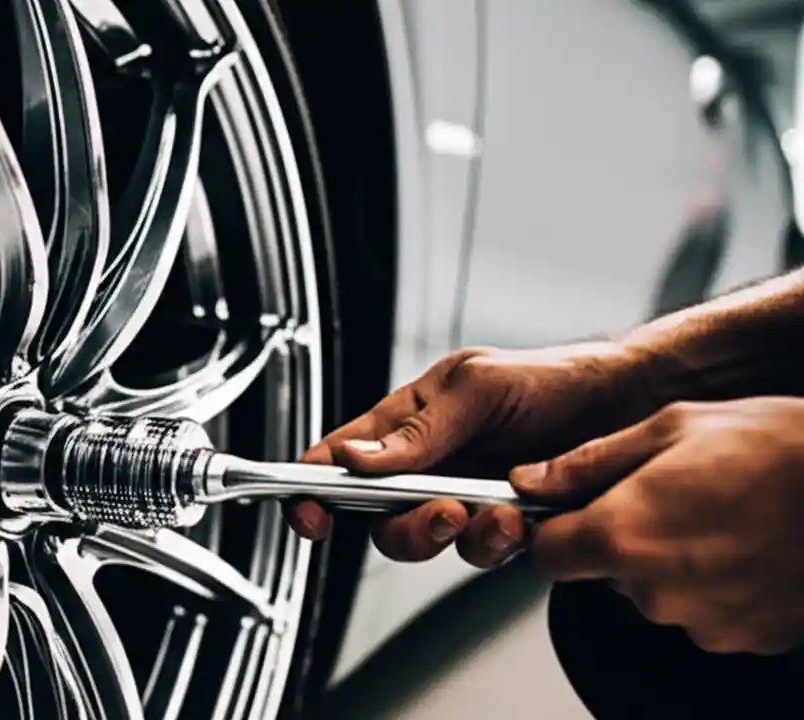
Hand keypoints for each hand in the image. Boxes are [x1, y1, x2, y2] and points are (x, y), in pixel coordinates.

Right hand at [284, 342, 658, 563]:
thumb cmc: (548, 379)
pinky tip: (520, 519)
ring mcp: (461, 497)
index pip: (336, 459)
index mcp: (403, 422)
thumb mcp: (476, 387)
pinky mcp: (501, 526)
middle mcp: (425, 464)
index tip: (310, 515)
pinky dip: (498, 544)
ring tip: (494, 514)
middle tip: (441, 512)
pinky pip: (480, 553)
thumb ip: (416, 429)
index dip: (311, 491)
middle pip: (378, 518)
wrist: (627, 403)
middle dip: (405, 527)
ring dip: (455, 537)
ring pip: (427, 542)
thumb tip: (355, 458)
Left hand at [516, 397, 803, 654]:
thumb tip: (531, 478)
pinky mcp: (744, 637)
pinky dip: (717, 583)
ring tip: (723, 512)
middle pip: (605, 573)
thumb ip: (587, 462)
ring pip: (657, 593)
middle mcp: (655, 590)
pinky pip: (706, 611)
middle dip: (623, 538)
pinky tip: (749, 543)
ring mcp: (702, 621)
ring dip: (673, 560)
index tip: (575, 510)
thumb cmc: (779, 449)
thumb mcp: (671, 427)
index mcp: (623, 535)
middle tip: (672, 494)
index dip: (557, 530)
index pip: (546, 555)